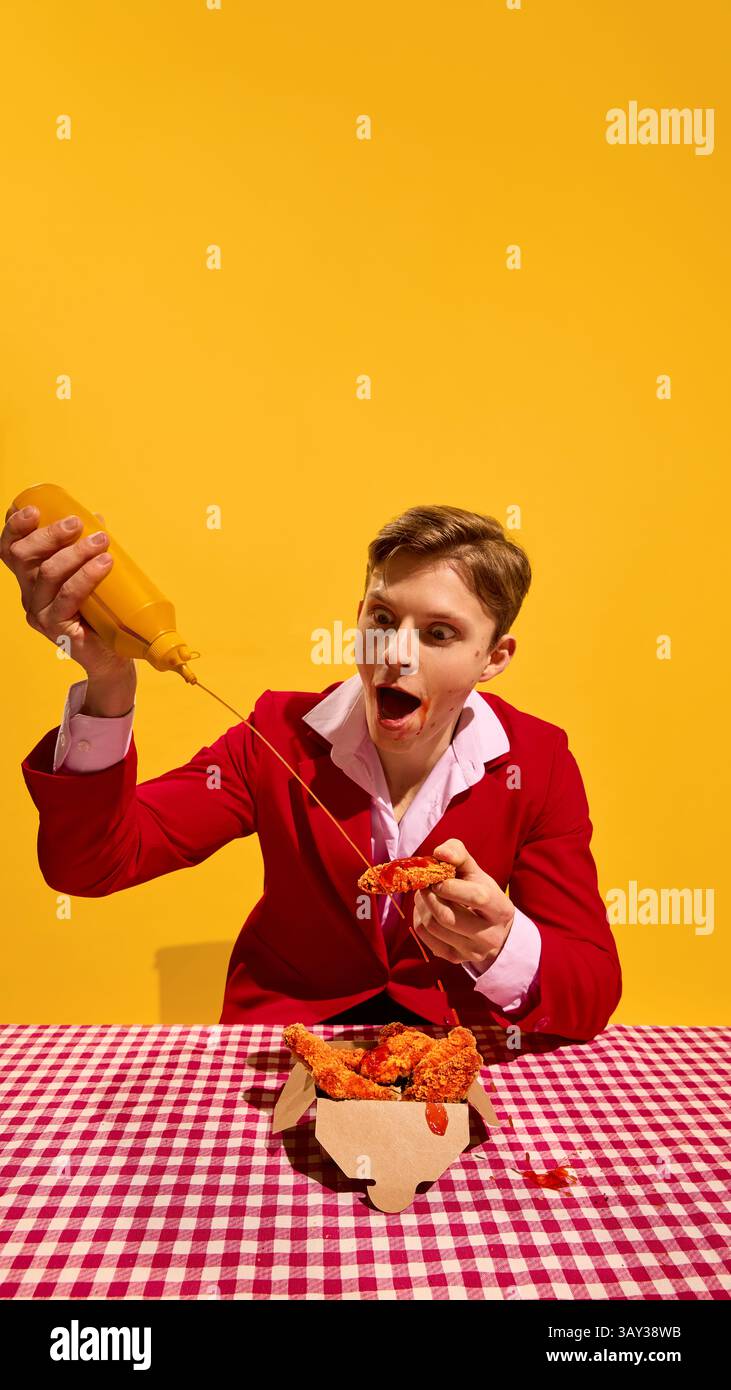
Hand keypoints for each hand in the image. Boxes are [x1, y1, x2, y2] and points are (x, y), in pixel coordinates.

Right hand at [1, 502, 135, 695]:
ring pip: (47, 573)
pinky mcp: (56, 628)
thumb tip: (95, 519)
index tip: (33, 509)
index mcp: (30, 579)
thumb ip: (87, 551)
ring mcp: (39, 613)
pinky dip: (87, 576)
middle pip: (22, 556)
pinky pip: (67, 596)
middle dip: (49, 533)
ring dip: (75, 551)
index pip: (10, 549)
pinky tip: (104, 564)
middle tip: (77, 523)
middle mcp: (29, 595)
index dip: (14, 527)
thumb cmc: (101, 614)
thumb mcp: (91, 577)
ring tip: (101, 541)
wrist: (112, 659)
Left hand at [412, 838, 515, 969]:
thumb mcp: (476, 872)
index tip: (438, 878)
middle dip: (430, 896)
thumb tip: (440, 853)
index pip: (476, 898)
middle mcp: (490, 936)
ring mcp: (472, 951)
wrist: (492, 929)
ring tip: (425, 894)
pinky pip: (426, 937)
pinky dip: (419, 919)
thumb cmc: (480, 893)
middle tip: (425, 884)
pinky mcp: (455, 958)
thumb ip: (459, 854)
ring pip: (434, 927)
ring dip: (422, 906)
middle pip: (448, 916)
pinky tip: (426, 910)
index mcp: (500, 910)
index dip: (450, 886)